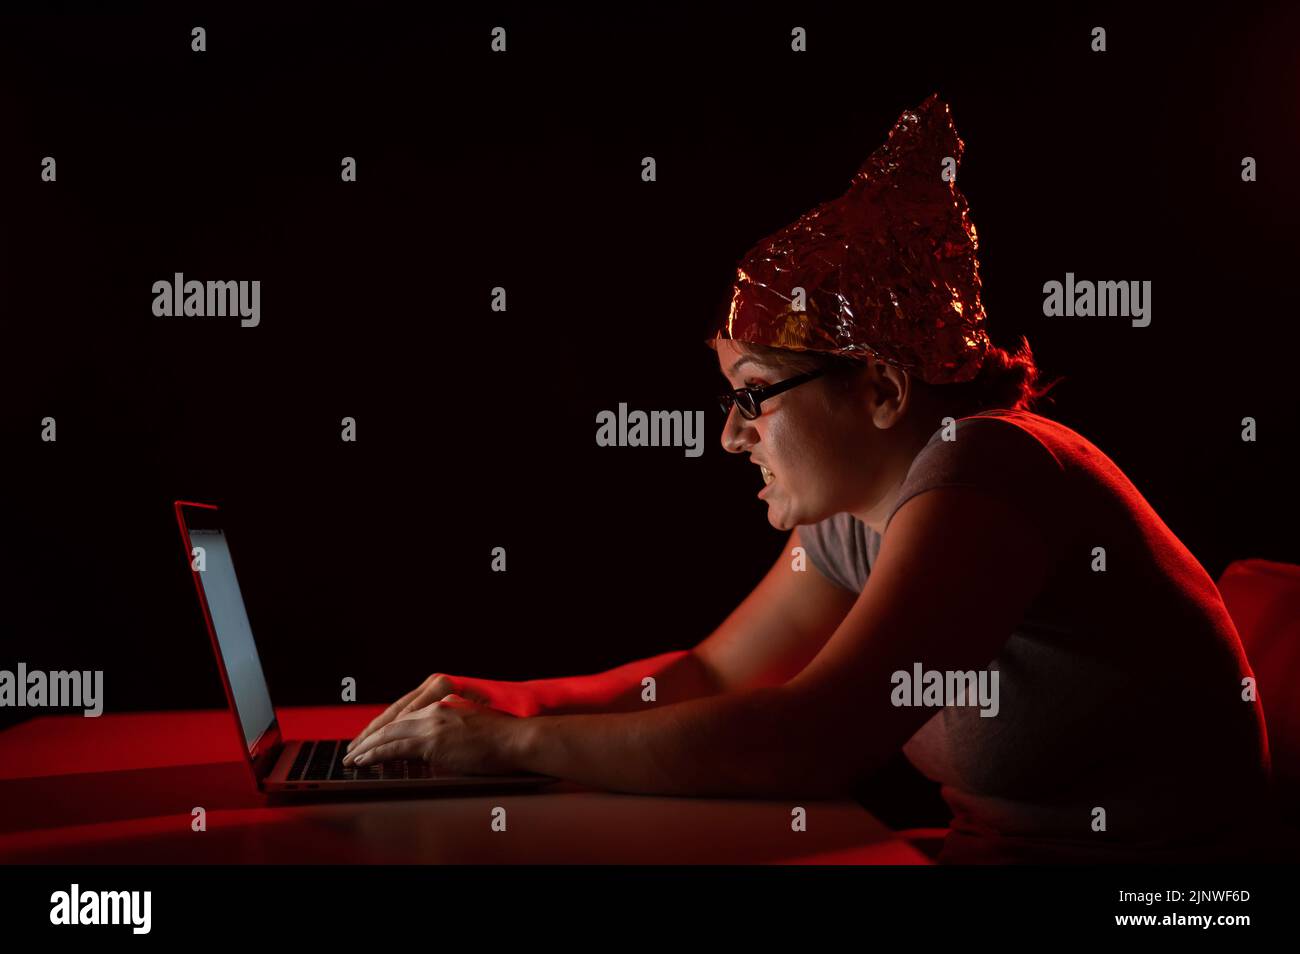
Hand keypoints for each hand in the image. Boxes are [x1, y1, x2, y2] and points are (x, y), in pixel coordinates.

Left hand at [341, 694, 526, 775]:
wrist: (516, 740)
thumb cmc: (501, 739)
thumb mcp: (469, 727)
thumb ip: (447, 730)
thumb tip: (431, 746)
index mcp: (442, 705)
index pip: (404, 716)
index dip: (384, 728)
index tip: (370, 739)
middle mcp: (434, 710)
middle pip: (392, 722)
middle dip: (369, 737)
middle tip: (353, 749)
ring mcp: (433, 724)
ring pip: (389, 734)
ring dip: (366, 747)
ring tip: (352, 758)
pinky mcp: (433, 741)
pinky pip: (395, 747)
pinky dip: (375, 754)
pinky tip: (364, 761)